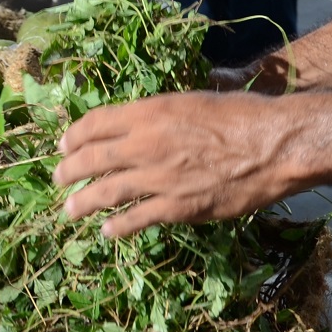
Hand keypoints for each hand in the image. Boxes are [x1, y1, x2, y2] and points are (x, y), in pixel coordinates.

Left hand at [54, 91, 303, 235]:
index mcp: (149, 112)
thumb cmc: (242, 115)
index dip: (74, 135)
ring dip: (83, 201)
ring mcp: (159, 177)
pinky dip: (118, 226)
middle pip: (92, 158)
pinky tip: (107, 231)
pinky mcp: (177, 206)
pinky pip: (137, 218)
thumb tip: (144, 120)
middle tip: (57, 178)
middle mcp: (145, 143)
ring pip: (106, 191)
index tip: (63, 144)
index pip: (95, 123)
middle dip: (68, 170)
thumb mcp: (192, 100)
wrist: (274, 145)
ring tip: (69, 209)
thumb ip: (161, 114)